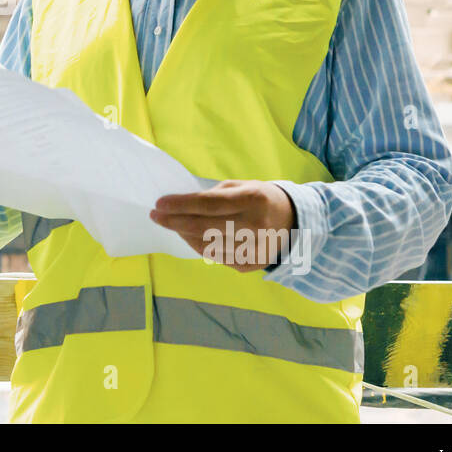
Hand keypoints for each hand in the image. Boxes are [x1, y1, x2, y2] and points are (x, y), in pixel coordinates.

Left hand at [149, 180, 297, 270]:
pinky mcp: (251, 265)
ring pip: (207, 246)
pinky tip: (189, 236)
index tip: (159, 204)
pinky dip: (198, 246)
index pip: (209, 204)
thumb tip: (182, 205)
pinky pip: (216, 257)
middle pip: (204, 227)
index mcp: (253, 199)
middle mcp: (255, 226)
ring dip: (184, 234)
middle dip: (175, 221)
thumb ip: (215, 194)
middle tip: (156, 216)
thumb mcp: (243, 186)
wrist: (295, 223)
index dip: (181, 205)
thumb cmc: (261, 198)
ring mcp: (254, 249)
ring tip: (172, 224)